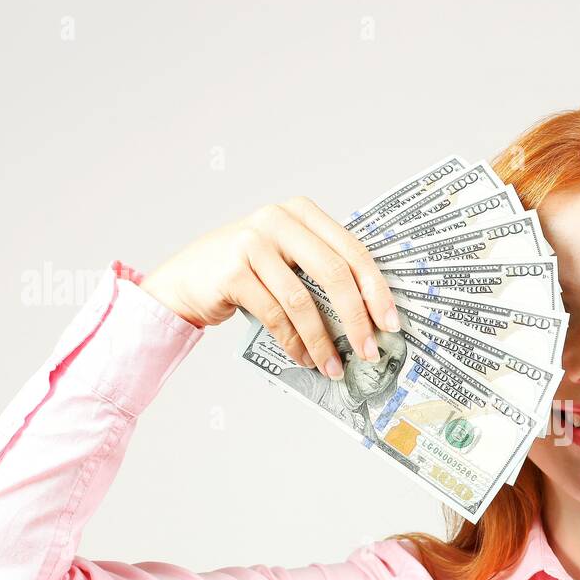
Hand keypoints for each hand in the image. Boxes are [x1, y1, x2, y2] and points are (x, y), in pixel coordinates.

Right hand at [139, 197, 399, 378]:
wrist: (188, 279)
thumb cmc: (249, 272)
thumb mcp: (288, 260)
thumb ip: (323, 272)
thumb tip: (373, 316)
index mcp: (302, 212)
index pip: (352, 250)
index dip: (376, 289)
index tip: (391, 324)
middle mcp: (277, 219)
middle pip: (333, 272)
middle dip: (356, 318)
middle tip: (370, 352)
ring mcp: (252, 242)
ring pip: (302, 300)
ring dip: (322, 341)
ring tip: (334, 367)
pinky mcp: (232, 270)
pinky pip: (274, 315)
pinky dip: (293, 343)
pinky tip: (304, 359)